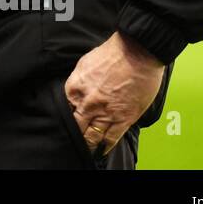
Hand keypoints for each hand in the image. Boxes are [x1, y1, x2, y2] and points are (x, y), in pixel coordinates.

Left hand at [64, 31, 164, 155]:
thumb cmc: (113, 53)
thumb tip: (76, 92)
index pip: (65, 108)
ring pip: (91, 136)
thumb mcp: (84, 64)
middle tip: (74, 139)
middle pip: (76, 125)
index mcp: (76, 87)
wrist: (137, 52)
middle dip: (75, 133)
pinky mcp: (123, 118)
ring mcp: (105, 112)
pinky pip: (111, 138)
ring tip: (87, 148)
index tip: (69, 120)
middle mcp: (88, 102)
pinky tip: (102, 151)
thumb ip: (78, 81)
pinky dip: (105, 147)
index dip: (67, 115)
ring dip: (88, 143)